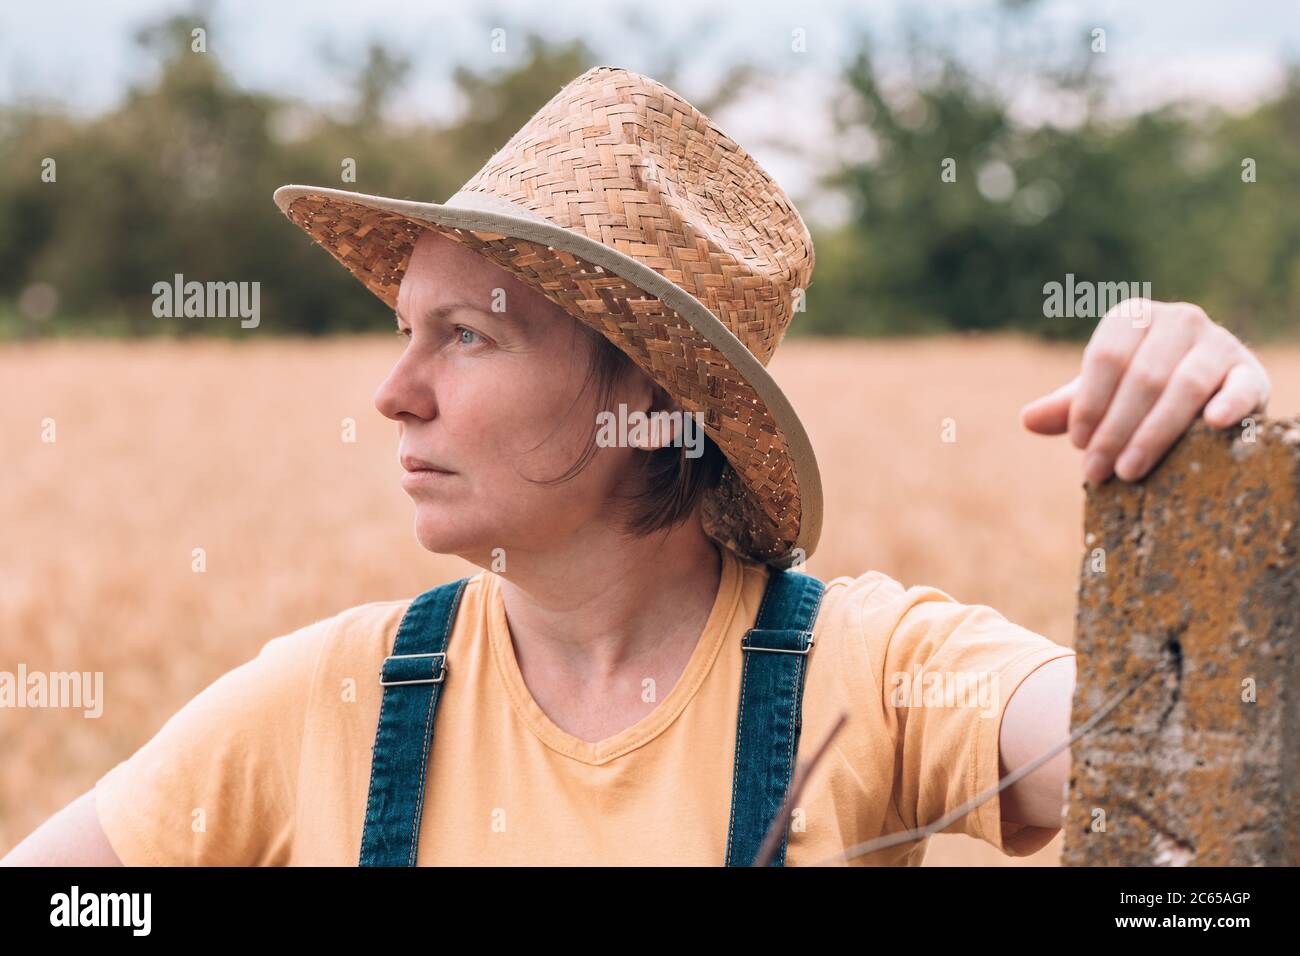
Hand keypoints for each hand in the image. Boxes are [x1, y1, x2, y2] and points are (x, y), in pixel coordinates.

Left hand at [1019, 299, 1270, 484]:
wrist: (1205, 390)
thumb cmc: (1140, 391)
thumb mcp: (1101, 394)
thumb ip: (1068, 405)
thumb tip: (1026, 419)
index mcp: (1134, 317)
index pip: (1106, 356)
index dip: (1089, 402)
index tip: (1078, 444)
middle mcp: (1179, 320)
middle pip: (1142, 377)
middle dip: (1115, 429)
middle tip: (1097, 471)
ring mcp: (1219, 342)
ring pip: (1184, 386)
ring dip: (1153, 432)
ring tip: (1128, 470)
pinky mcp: (1250, 370)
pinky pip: (1241, 385)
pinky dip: (1229, 403)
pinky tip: (1214, 425)